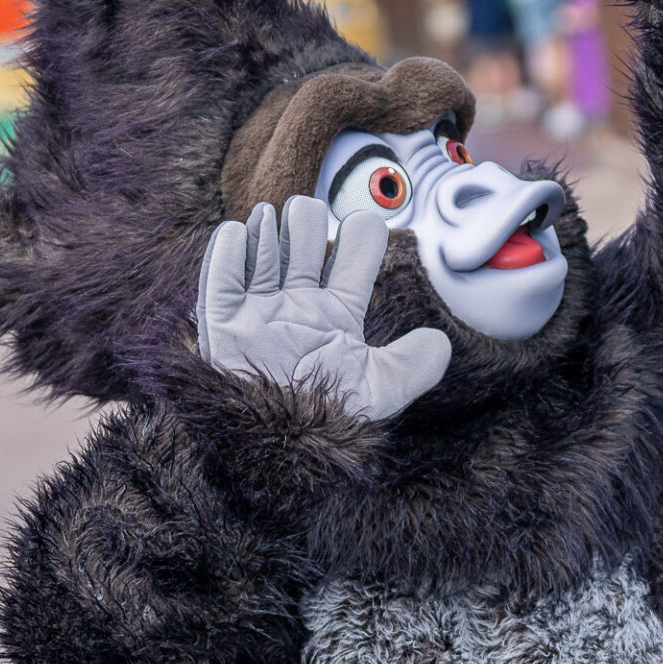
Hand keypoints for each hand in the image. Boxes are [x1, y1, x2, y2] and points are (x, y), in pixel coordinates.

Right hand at [197, 197, 450, 422]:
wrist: (277, 450)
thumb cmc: (327, 420)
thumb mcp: (378, 393)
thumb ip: (412, 366)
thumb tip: (442, 342)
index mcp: (336, 313)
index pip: (351, 262)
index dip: (361, 239)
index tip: (365, 227)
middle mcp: (297, 305)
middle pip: (301, 246)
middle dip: (305, 223)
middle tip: (308, 214)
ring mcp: (258, 311)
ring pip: (263, 253)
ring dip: (268, 230)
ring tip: (274, 216)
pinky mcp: (222, 323)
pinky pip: (220, 279)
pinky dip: (227, 252)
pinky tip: (238, 231)